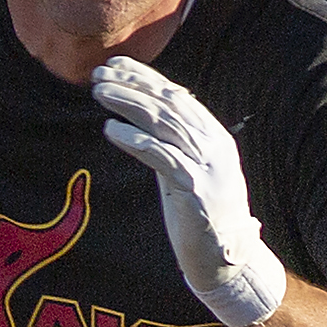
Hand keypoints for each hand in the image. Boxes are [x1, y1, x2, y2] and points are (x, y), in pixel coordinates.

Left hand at [90, 56, 285, 326]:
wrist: (227, 261)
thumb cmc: (202, 218)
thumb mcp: (188, 171)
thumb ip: (173, 145)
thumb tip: (144, 118)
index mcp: (214, 137)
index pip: (177, 97)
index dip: (146, 78)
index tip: (116, 65)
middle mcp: (214, 146)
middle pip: (168, 104)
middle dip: (133, 84)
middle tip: (100, 74)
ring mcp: (207, 166)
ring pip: (163, 124)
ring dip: (128, 104)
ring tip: (100, 93)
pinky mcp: (194, 189)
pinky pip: (160, 156)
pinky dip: (133, 140)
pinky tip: (110, 130)